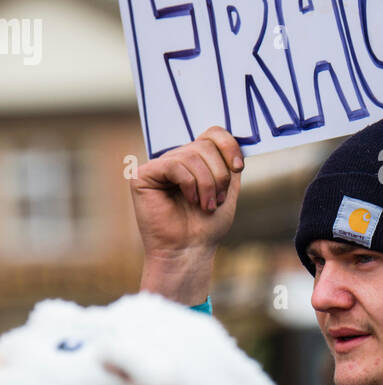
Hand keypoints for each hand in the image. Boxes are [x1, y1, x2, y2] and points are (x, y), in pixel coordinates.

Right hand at [131, 127, 243, 302]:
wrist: (189, 250)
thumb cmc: (206, 226)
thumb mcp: (227, 189)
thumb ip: (228, 164)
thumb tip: (235, 140)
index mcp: (195, 161)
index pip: (212, 133)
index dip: (229, 146)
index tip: (238, 167)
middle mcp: (175, 159)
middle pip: (204, 144)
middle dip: (219, 174)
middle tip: (217, 200)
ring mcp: (158, 166)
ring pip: (191, 155)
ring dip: (207, 184)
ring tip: (205, 205)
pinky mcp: (142, 175)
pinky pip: (174, 165)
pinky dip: (189, 184)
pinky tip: (190, 200)